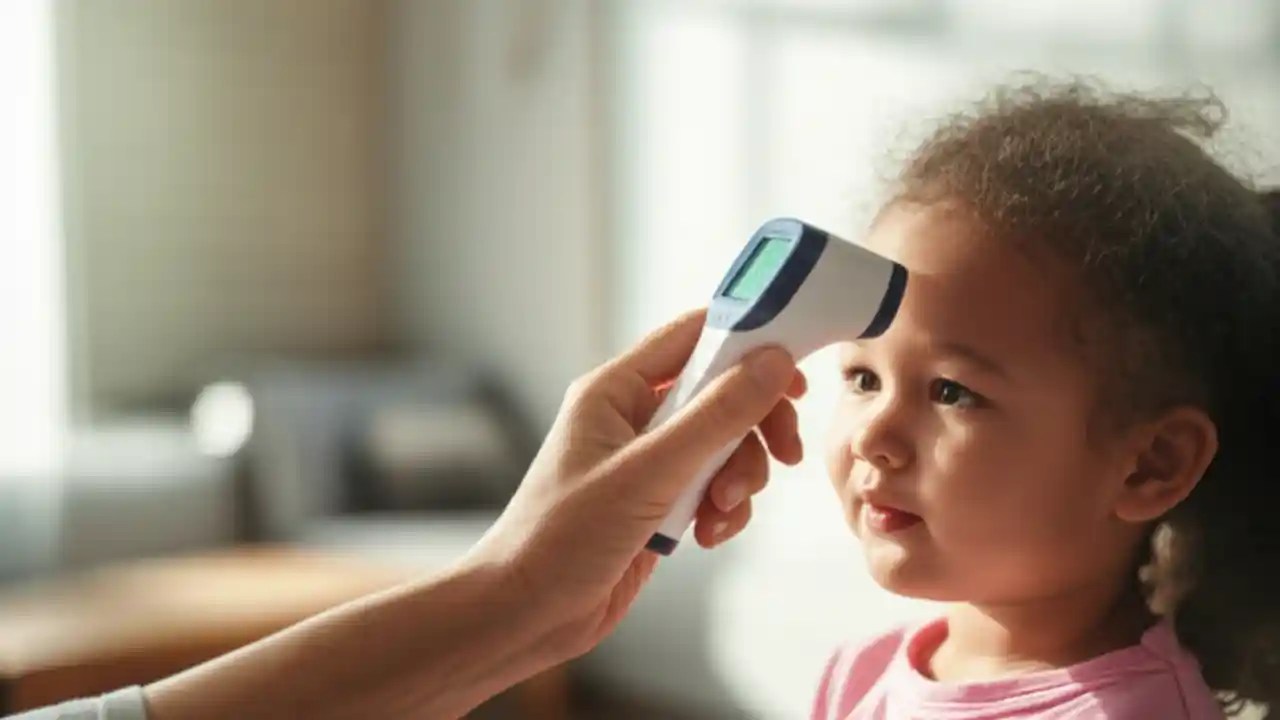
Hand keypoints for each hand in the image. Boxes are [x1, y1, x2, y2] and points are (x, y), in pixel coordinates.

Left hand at [467, 309, 805, 663]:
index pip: (694, 336)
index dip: (749, 344)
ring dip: (739, 478)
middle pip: (721, 394)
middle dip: (755, 427)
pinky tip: (706, 537)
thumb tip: (773, 362)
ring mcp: (647, 462)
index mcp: (616, 389)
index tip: (794, 374)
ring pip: (724, 446)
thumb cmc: (562, 537)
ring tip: (720, 512)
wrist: (526, 614)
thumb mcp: (650, 471)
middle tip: (784, 455)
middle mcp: (633, 418)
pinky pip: (712, 488)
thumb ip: (716, 415)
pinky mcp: (658, 503)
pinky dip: (722, 511)